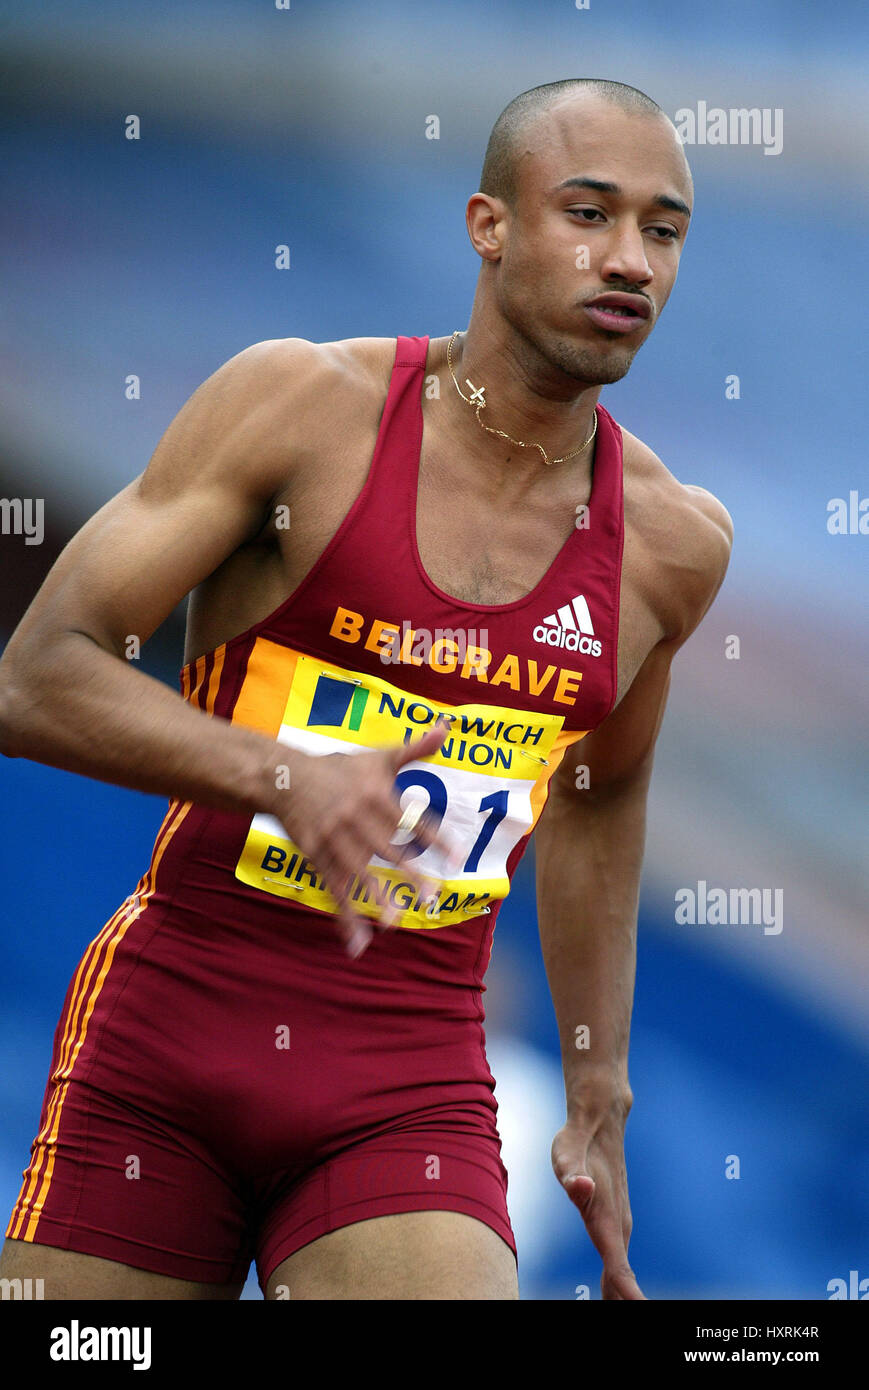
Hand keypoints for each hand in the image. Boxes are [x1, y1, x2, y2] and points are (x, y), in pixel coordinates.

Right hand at [271, 719, 457, 957]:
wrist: (285, 777)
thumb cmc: (340, 768)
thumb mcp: (378, 757)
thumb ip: (415, 750)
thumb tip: (447, 727)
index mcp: (375, 795)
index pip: (411, 819)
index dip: (435, 838)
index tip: (457, 857)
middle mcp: (355, 817)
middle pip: (386, 848)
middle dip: (408, 873)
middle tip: (431, 896)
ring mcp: (333, 838)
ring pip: (356, 872)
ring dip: (373, 897)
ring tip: (394, 921)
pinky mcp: (315, 855)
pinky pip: (333, 888)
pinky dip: (344, 916)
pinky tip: (358, 943)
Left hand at [552, 1112, 645, 1299]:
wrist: (598, 1122)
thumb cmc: (577, 1140)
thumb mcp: (565, 1154)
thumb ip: (571, 1172)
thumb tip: (581, 1185)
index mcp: (606, 1219)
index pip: (619, 1267)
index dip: (627, 1294)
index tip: (638, 1310)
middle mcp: (617, 1226)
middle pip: (621, 1278)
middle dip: (623, 1302)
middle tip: (612, 1315)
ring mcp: (618, 1224)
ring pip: (620, 1271)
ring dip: (621, 1296)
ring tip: (614, 1309)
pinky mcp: (613, 1220)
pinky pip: (617, 1261)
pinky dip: (618, 1283)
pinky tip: (611, 1294)